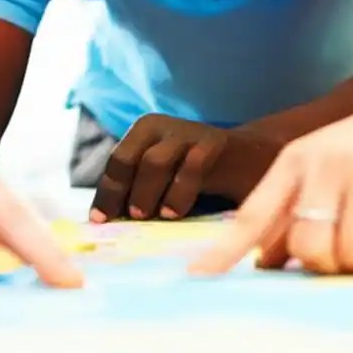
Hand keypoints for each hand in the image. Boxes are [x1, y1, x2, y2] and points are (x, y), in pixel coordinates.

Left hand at [90, 114, 281, 222]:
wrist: (254, 160)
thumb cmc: (202, 179)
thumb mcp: (166, 183)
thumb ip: (143, 195)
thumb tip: (111, 225)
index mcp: (144, 134)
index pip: (116, 162)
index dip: (106, 192)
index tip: (99, 221)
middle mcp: (161, 127)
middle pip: (127, 157)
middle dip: (119, 191)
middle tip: (124, 219)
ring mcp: (189, 132)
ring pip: (154, 160)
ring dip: (146, 192)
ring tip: (147, 217)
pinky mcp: (216, 142)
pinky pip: (191, 166)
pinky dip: (178, 191)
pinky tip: (174, 213)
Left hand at [189, 49, 352, 276]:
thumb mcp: (329, 164)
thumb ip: (296, 207)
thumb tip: (267, 260)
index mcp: (298, 160)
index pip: (253, 213)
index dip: (225, 250)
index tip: (198, 276)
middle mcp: (325, 166)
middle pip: (306, 249)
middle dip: (325, 265)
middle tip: (345, 252)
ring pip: (351, 257)